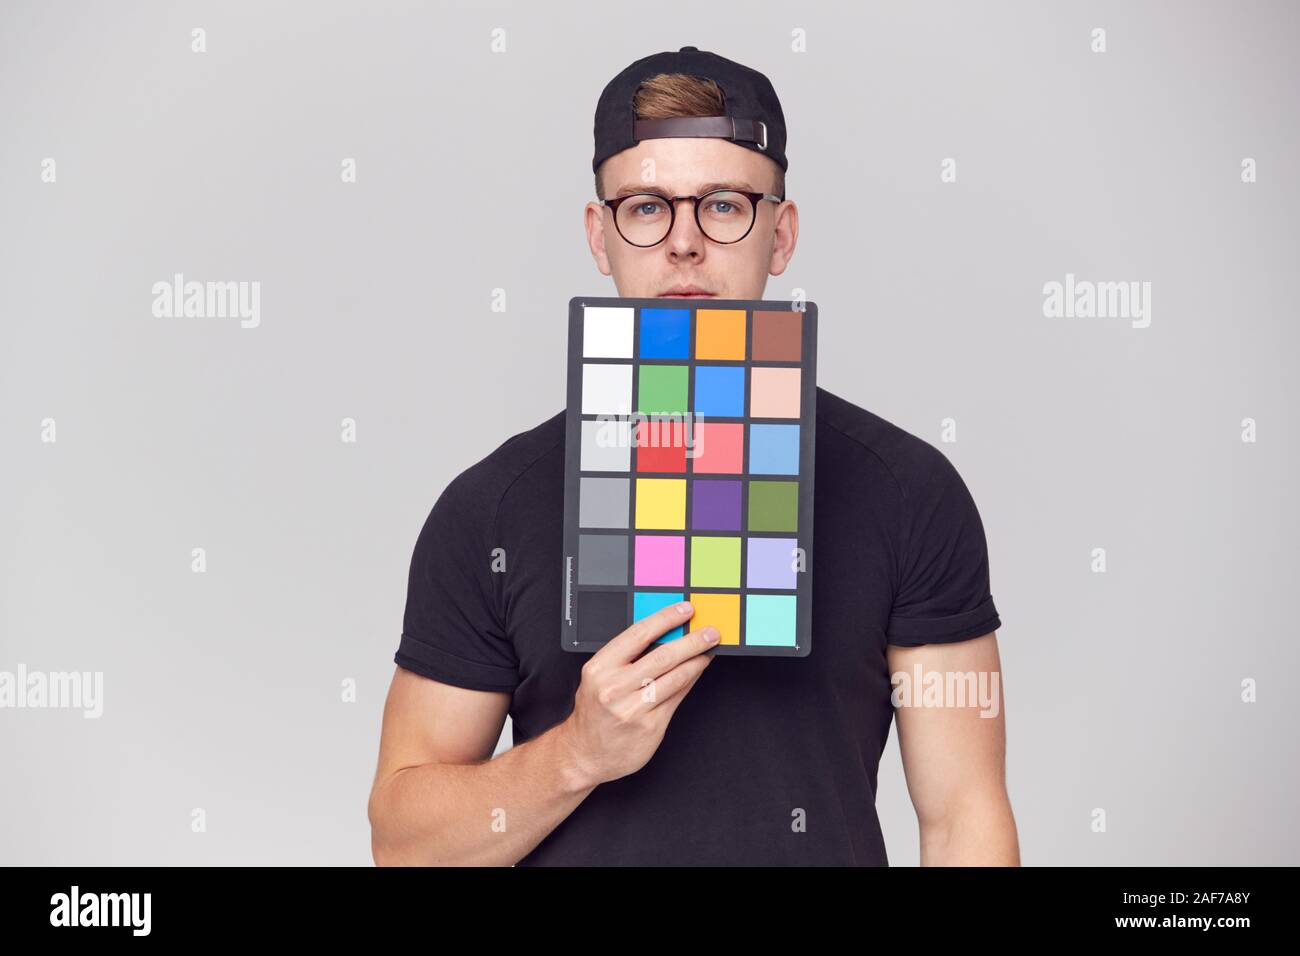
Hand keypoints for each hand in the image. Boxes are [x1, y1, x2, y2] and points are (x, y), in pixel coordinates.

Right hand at [559, 601, 718, 787]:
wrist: (584, 753)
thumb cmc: (595, 712)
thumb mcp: (599, 677)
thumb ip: (627, 658)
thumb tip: (666, 633)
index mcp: (600, 668)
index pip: (639, 634)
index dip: (666, 619)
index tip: (685, 610)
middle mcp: (615, 688)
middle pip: (663, 656)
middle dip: (692, 640)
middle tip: (710, 631)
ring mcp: (633, 709)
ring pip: (675, 677)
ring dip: (697, 660)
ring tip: (708, 650)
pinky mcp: (651, 726)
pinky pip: (677, 697)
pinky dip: (690, 681)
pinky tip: (697, 671)